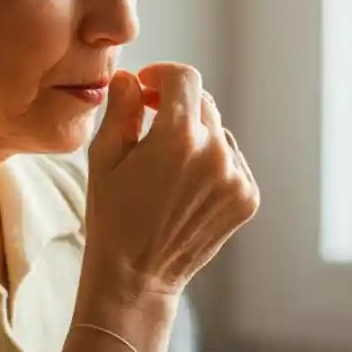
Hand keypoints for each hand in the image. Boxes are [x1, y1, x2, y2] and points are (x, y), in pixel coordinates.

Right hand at [82, 63, 259, 309]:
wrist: (138, 277)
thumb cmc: (113, 218)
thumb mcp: (104, 157)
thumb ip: (121, 108)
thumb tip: (131, 79)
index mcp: (178, 136)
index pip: (183, 78)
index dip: (161, 75)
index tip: (146, 88)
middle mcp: (216, 153)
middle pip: (203, 103)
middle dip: (176, 105)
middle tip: (150, 122)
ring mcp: (237, 178)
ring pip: (219, 133)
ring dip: (196, 137)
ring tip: (167, 165)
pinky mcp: (247, 198)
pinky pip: (232, 163)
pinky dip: (213, 164)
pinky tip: (185, 186)